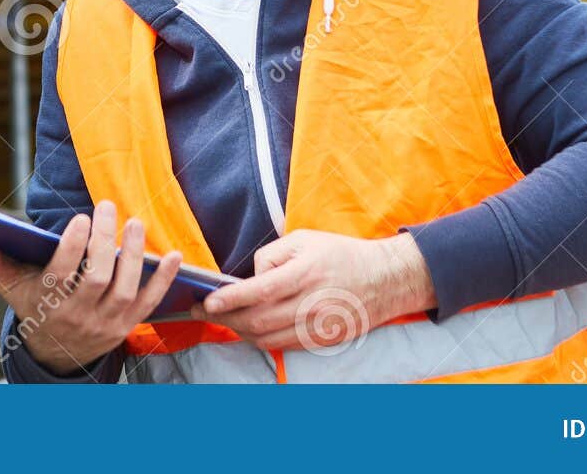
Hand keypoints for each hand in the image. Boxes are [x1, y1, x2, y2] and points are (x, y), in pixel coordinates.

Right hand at [0, 199, 182, 375]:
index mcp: (49, 305)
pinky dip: (163, 280)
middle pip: (96, 279)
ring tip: (135, 222)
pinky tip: (173, 255)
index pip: (61, 276)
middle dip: (104, 242)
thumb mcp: (14, 291)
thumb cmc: (37, 309)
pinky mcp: (128, 326)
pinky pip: (150, 303)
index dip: (72, 248)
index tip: (81, 218)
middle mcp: (79, 317)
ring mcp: (106, 324)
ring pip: (124, 290)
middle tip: (108, 207)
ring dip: (133, 255)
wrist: (58, 356)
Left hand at [193, 229, 434, 352]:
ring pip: (266, 338)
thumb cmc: (340, 254)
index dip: (230, 299)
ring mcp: (316, 327)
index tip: (207, 301)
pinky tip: (247, 328)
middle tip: (203, 311)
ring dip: (238, 331)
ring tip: (221, 319)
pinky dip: (259, 339)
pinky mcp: (320, 341)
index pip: (259, 290)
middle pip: (257, 320)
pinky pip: (281, 346)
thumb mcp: (305, 239)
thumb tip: (249, 279)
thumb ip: (271, 256)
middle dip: (224, 318)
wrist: (383, 280)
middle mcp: (311, 304)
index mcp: (305, 273)